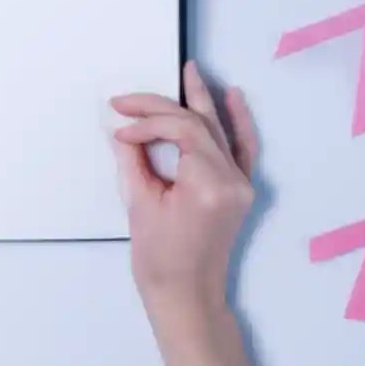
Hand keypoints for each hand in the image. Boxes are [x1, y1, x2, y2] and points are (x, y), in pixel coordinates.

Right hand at [110, 61, 258, 316]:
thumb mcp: (140, 205)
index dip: (147, 123)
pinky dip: (238, 122)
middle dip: (163, 107)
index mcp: (209, 184)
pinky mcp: (240, 190)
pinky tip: (231, 97)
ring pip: (220, 130)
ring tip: (191, 70)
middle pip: (199, 125)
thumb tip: (127, 131)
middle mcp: (232, 180)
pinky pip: (244, 148)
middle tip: (132, 97)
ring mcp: (241, 184)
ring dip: (202, 100)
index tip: (121, 131)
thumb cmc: (160, 260)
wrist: (187, 296)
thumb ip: (135, 161)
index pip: (181, 130)